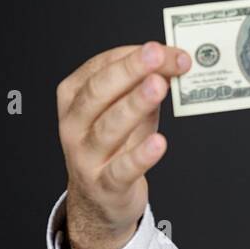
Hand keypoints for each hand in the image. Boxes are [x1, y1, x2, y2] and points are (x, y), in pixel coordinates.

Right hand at [56, 41, 191, 248]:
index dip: (132, 55)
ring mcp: (85, 156)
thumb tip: (175, 61)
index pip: (100, 67)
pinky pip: (122, 169)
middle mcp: (74, 124)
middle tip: (156, 56)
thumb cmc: (116, 146)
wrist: (99, 199)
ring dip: (134, 104)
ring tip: (159, 87)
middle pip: (98, 92)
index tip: (165, 49)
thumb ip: (147, 86)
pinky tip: (159, 142)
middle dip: (129, 71)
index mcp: (75, 98)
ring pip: (108, 127)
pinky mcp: (104, 184)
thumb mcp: (129, 111)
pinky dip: (140, 155)